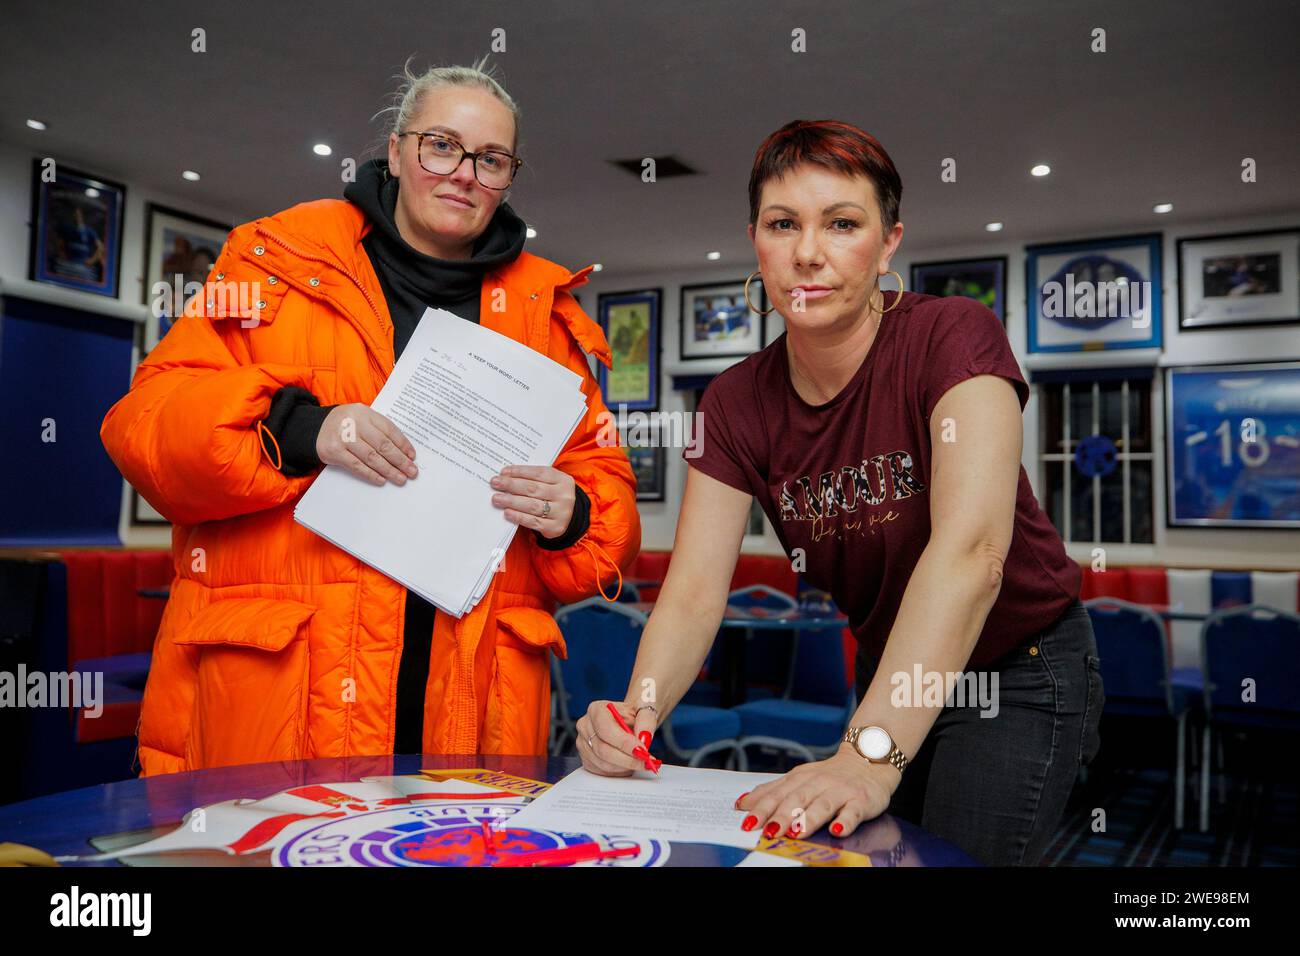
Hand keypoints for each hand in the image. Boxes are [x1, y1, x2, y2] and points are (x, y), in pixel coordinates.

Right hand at [316, 403, 417, 485]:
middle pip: (383, 444)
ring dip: (388, 470)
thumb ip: (379, 430)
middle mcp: (354, 423)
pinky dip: (370, 474)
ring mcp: (343, 437)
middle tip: (411, 471)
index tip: (412, 456)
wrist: (314, 428)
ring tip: (400, 478)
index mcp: (365, 413)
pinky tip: (381, 480)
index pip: (389, 429)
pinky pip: (356, 465)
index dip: (403, 444)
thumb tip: (403, 451)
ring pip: (371, 457)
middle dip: (400, 460)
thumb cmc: (345, 425)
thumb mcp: (361, 419)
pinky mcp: (334, 451)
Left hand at [489, 464, 574, 537]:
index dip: (520, 472)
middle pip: (533, 489)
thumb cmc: (552, 497)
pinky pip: (533, 522)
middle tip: (495, 483)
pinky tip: (507, 512)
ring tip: (497, 498)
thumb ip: (532, 479)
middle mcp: (564, 496)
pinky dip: (519, 517)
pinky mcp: (555, 527)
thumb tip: (506, 477)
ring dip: (512, 501)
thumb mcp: (550, 484)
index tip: (503, 472)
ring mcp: (561, 512)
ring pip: (532, 505)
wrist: (569, 518)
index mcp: (563, 480)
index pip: (539, 473)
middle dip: (512, 485)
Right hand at [575, 700, 657, 776]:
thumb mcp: (644, 711)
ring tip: (639, 761)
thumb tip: (644, 736)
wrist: (628, 721)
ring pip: (603, 763)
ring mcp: (583, 743)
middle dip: (628, 759)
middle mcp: (586, 726)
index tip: (641, 750)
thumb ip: (646, 721)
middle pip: (603, 749)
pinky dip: (619, 771)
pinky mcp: (586, 759)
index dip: (624, 743)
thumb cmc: (633, 715)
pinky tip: (628, 763)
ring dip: (624, 766)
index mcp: (597, 709)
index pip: (606, 729)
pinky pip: (602, 771)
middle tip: (646, 761)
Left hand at [735, 746, 896, 839]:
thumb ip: (772, 792)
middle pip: (797, 799)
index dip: (762, 807)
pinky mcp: (861, 800)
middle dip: (782, 815)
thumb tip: (741, 804)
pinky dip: (846, 821)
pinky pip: (853, 812)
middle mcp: (818, 782)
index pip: (777, 793)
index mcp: (799, 778)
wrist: (867, 760)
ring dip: (809, 818)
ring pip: (822, 805)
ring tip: (797, 832)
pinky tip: (838, 830)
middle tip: (769, 831)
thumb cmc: (828, 776)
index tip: (747, 821)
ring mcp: (840, 791)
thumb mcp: (799, 779)